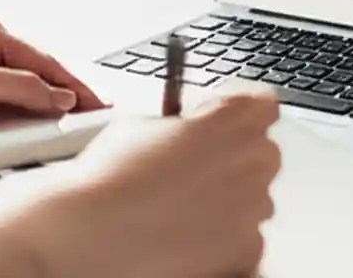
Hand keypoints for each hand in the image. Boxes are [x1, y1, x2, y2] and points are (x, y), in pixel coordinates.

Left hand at [0, 19, 105, 146]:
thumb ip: (17, 87)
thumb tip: (57, 96)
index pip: (46, 62)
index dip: (74, 85)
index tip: (96, 104)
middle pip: (41, 75)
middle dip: (67, 94)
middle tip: (93, 116)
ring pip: (25, 93)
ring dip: (47, 107)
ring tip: (72, 122)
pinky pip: (6, 108)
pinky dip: (25, 117)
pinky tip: (36, 126)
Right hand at [17, 87, 281, 277]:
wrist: (90, 235)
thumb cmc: (108, 179)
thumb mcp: (142, 124)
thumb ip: (180, 123)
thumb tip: (186, 128)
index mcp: (232, 117)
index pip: (262, 104)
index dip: (237, 113)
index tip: (219, 123)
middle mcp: (252, 158)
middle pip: (262, 152)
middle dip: (235, 158)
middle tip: (195, 170)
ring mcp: (253, 206)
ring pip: (254, 198)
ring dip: (229, 199)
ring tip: (182, 209)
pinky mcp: (247, 249)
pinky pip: (246, 237)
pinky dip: (224, 238)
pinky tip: (186, 236)